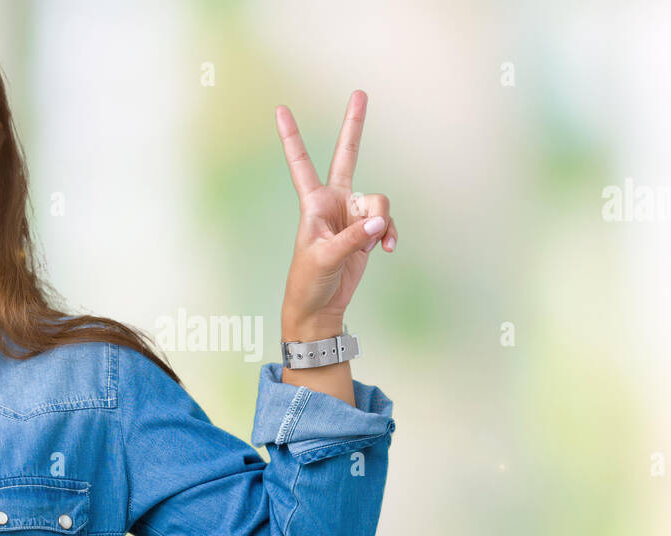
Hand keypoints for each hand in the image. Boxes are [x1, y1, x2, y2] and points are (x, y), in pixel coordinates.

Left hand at [275, 90, 396, 339]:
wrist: (320, 307)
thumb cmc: (309, 281)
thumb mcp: (324, 258)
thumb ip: (353, 238)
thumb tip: (380, 224)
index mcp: (313, 203)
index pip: (301, 163)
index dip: (292, 137)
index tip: (280, 109)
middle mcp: (333, 201)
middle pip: (347, 156)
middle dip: (354, 126)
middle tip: (360, 93)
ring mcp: (352, 215)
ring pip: (378, 203)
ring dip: (381, 224)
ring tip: (372, 247)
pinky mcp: (366, 231)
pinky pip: (387, 223)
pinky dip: (390, 235)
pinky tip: (386, 250)